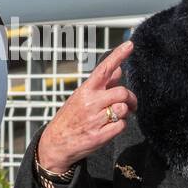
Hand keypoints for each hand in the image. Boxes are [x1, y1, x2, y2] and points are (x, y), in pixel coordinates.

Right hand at [36, 40, 137, 175]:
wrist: (56, 143)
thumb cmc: (70, 117)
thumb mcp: (81, 97)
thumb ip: (101, 84)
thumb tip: (118, 69)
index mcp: (85, 90)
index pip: (104, 69)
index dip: (118, 55)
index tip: (130, 44)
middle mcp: (90, 102)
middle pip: (122, 92)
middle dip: (131, 98)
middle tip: (131, 104)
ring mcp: (95, 120)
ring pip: (124, 109)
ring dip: (125, 113)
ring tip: (116, 116)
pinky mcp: (100, 136)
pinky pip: (122, 126)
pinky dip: (121, 126)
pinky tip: (111, 127)